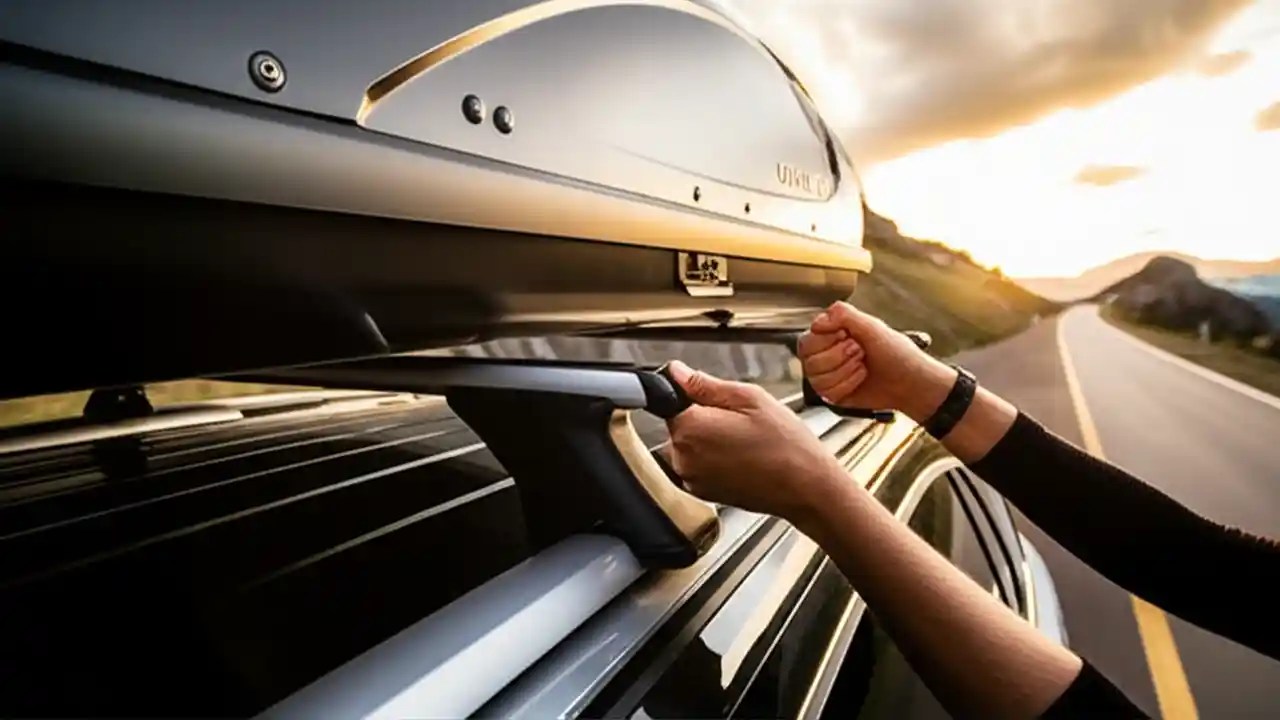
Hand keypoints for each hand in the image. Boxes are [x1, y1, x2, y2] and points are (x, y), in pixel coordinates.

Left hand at [663, 361, 845, 525]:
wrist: (807, 489)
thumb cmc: (786, 445)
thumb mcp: (750, 398)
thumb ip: (706, 384)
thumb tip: (676, 372)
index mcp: (691, 429)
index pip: (669, 400)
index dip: (692, 394)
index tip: (715, 399)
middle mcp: (684, 457)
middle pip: (679, 424)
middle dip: (703, 417)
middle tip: (740, 420)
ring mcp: (692, 478)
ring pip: (689, 445)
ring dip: (709, 439)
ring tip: (744, 441)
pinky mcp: (702, 493)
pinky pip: (699, 465)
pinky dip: (714, 459)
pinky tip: (743, 458)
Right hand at [797, 301, 955, 422]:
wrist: (910, 381)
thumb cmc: (896, 353)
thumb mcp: (872, 326)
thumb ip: (843, 314)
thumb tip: (818, 320)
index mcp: (831, 334)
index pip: (807, 340)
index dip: (827, 340)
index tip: (846, 336)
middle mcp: (826, 354)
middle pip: (808, 360)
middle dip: (838, 356)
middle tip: (858, 351)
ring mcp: (829, 375)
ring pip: (816, 379)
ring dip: (844, 371)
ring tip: (861, 365)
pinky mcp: (833, 394)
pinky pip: (827, 393)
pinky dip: (848, 384)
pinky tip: (861, 378)